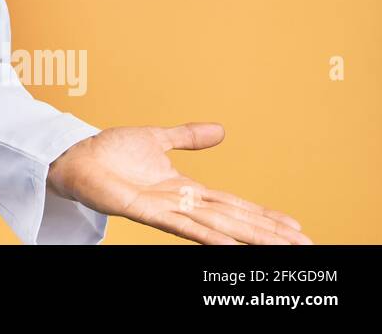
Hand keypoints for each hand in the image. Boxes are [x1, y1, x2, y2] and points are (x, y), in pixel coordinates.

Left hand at [46, 122, 311, 243]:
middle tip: (308, 247)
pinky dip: (206, 236)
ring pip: (216, 226)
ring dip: (250, 239)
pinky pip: (180, 225)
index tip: (296, 227)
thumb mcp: (157, 139)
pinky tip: (229, 248)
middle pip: (234, 220)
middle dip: (270, 234)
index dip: (265, 216)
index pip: (234, 205)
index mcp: (186, 189)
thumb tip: (221, 130)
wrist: (73, 156)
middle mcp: (180, 203)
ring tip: (283, 251)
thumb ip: (187, 137)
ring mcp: (163, 209)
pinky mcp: (143, 210)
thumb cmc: (108, 152)